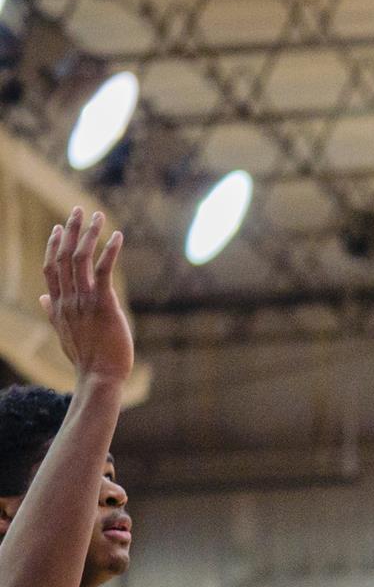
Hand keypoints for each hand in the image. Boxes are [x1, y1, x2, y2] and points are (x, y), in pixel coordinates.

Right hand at [40, 208, 131, 383]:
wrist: (100, 376)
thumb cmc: (86, 357)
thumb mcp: (63, 333)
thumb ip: (52, 312)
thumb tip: (43, 299)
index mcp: (57, 305)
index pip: (51, 268)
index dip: (53, 246)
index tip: (59, 228)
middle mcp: (67, 299)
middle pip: (63, 257)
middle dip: (71, 231)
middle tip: (78, 210)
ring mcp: (83, 301)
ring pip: (81, 259)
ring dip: (89, 235)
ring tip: (98, 216)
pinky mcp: (103, 304)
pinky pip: (104, 272)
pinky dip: (109, 251)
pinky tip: (117, 236)